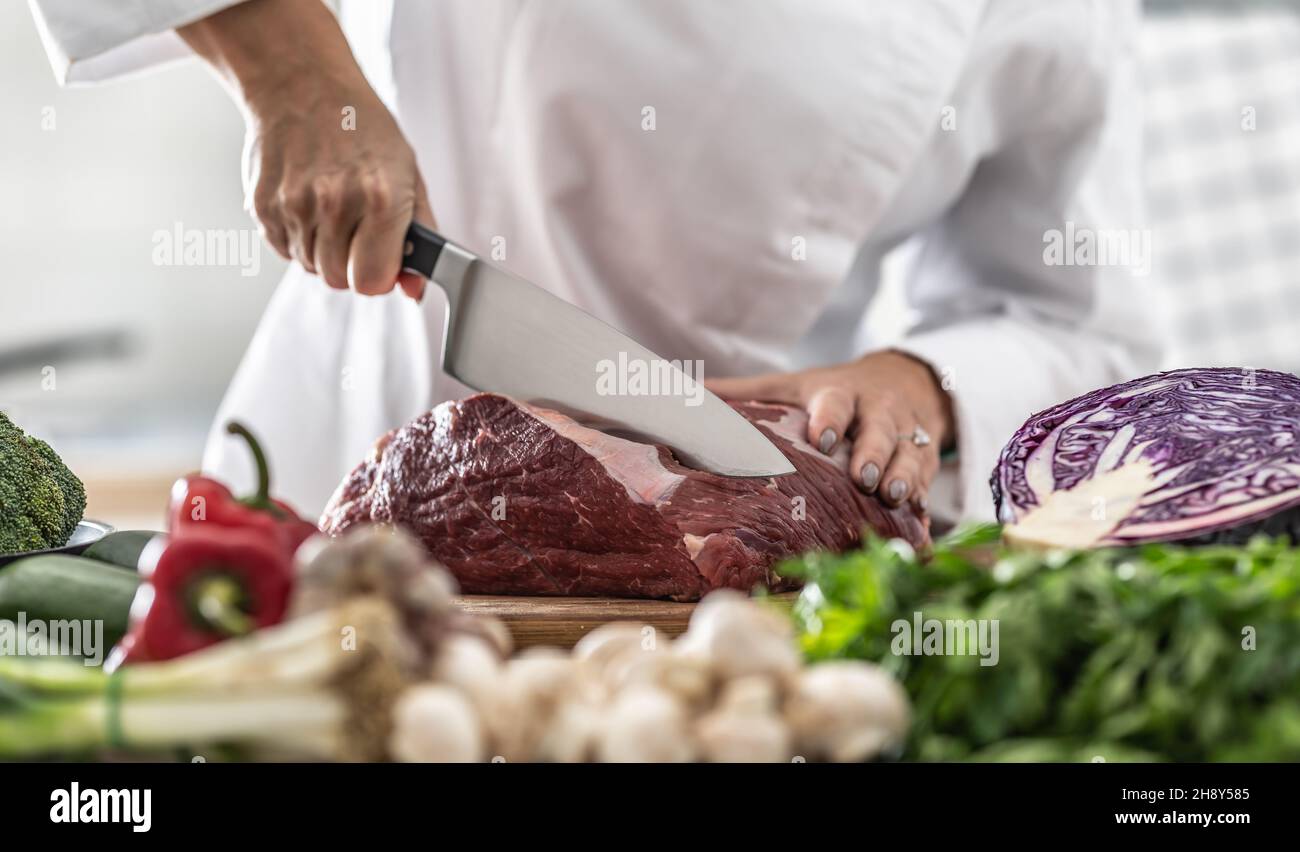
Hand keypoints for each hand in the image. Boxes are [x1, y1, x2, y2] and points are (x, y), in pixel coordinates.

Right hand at [178, 0, 433, 298]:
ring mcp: (293, 205)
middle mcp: (334, 203)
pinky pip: (284, 249)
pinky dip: (298, 237)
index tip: (381, 259)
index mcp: (380, 196)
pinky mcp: (262, 206)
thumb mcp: (408, 173)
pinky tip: (308, 203)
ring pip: (311, 266)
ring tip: (331, 209)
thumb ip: (419, 235)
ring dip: (323, 250)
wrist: (302, 84)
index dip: (379, 275)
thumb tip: (414, 289)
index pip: (372, 281)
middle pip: (338, 280)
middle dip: (350, 264)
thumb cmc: (362, 127)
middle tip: (356, 229)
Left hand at [707, 351, 954, 511]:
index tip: (822, 438)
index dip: (831, 419)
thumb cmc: (835, 393)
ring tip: (896, 497)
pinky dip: (927, 500)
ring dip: (905, 476)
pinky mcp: (926, 459)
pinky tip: (922, 519)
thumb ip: (746, 392)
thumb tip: (686, 391)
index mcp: (840, 393)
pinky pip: (930, 479)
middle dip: (873, 452)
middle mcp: (878, 411)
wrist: (905, 380)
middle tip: (864, 477)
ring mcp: (907, 435)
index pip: (837, 403)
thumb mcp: (794, 385)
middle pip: (880, 430)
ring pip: (911, 454)